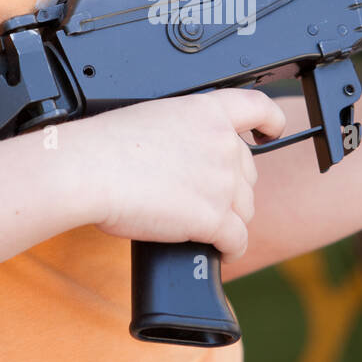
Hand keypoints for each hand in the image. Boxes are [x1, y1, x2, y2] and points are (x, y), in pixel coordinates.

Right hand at [68, 89, 286, 261]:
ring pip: (245, 209)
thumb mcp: (153, 119)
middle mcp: (223, 142)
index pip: (258, 108)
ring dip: (230, 221)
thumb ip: (181, 134)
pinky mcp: (214, 217)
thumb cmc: (106, 146)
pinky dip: (231, 249)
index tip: (270, 132)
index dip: (271, 122)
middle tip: (204, 199)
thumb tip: (183, 160)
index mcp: (207, 111)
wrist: (91, 170)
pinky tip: (221, 252)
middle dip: (232, 189)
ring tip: (208, 230)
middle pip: (248, 172)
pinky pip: (237, 240)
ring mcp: (222, 181)